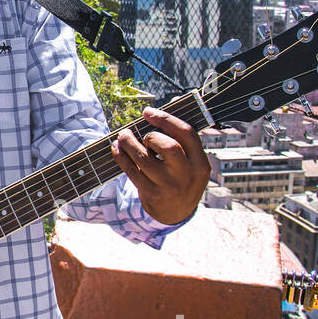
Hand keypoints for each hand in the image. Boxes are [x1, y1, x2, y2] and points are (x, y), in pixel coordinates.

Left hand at [110, 106, 209, 225]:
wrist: (176, 213)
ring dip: (130, 144)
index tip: (148, 112)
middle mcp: (187, 175)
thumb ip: (182, 139)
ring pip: (145, 159)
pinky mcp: (152, 194)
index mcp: (200, 163)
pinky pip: (132, 171)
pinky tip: (116, 149)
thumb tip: (169, 105)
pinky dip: (121, 157)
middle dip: (151, 136)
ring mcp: (169, 186)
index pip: (186, 133)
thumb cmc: (181, 178)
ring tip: (123, 137)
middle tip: (143, 135)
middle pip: (169, 147)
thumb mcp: (191, 162)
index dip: (165, 118)